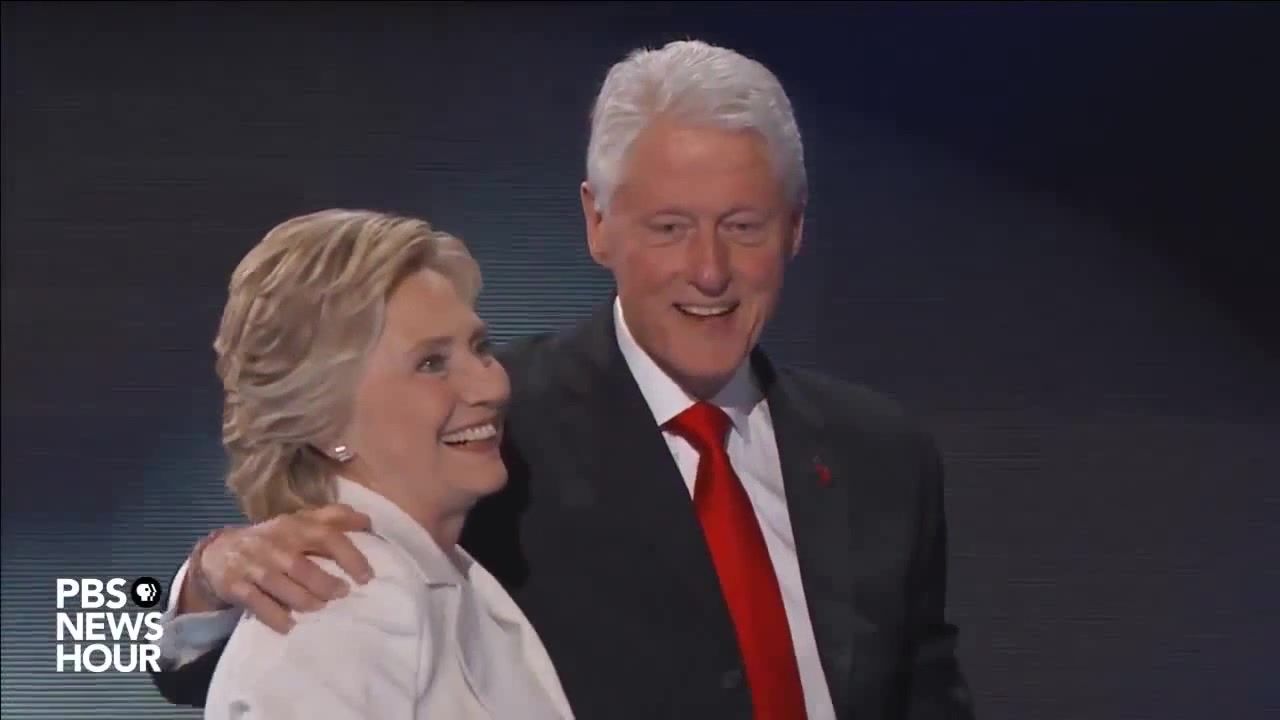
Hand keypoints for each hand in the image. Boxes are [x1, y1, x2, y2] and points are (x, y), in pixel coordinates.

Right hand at [182, 504, 373, 631]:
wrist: (217, 551)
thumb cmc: (272, 540)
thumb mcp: (298, 523)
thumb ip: (332, 518)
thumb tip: (367, 521)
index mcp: (294, 526)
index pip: (325, 536)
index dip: (349, 555)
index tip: (367, 576)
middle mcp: (273, 544)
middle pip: (302, 566)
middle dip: (325, 583)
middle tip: (343, 594)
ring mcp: (252, 565)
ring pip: (279, 585)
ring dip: (302, 600)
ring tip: (320, 608)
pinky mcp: (235, 585)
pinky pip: (256, 603)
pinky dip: (274, 616)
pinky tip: (289, 626)